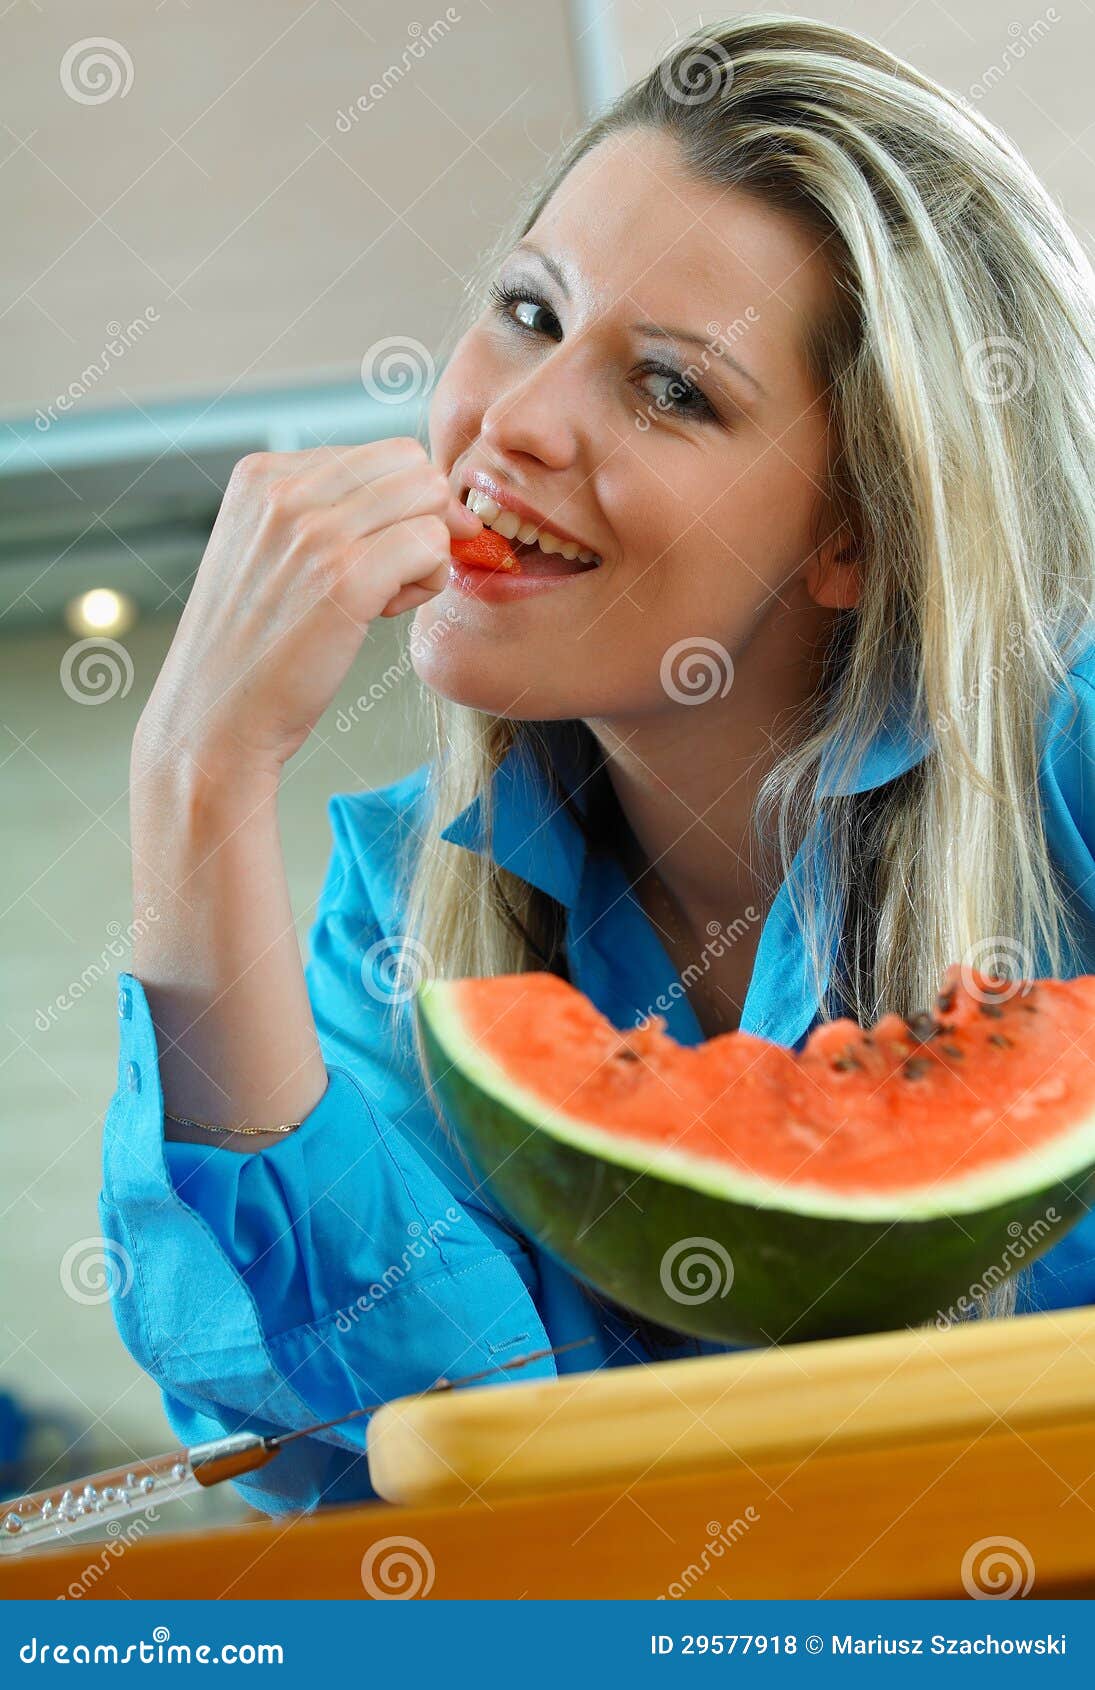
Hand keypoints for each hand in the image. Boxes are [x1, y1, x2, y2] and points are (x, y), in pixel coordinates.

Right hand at [134, 437, 479, 776]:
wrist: (216, 718)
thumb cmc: (254, 647)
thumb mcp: (267, 551)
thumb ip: (321, 510)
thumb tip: (420, 490)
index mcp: (261, 474)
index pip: (379, 454)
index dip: (393, 507)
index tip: (364, 558)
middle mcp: (284, 490)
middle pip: (412, 465)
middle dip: (419, 518)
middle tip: (389, 575)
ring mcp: (313, 531)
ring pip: (428, 499)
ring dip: (425, 550)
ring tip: (383, 596)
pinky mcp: (345, 576)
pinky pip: (431, 544)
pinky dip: (428, 581)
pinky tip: (385, 614)